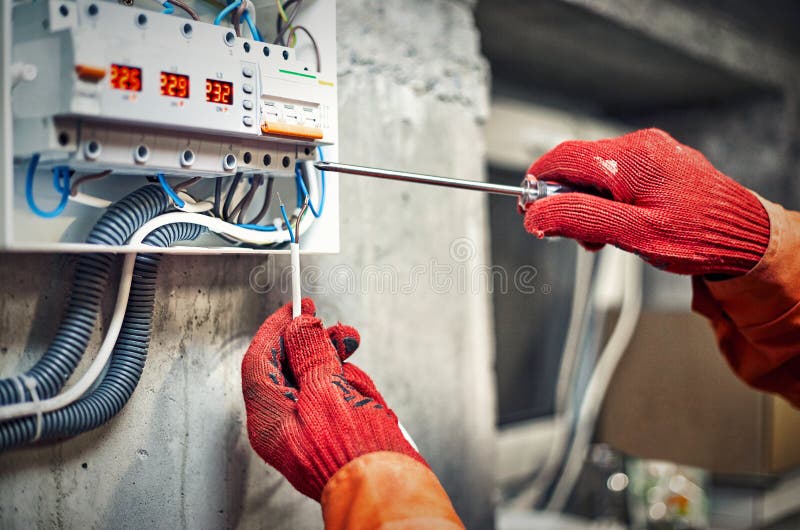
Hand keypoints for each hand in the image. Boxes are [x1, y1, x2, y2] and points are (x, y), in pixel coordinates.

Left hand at [241, 298, 424, 500]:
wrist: (388, 493)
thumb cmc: (355, 457)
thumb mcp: (327, 392)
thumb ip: (309, 354)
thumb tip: (299, 327)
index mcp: (270, 418)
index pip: (260, 361)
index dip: (277, 329)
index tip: (295, 308)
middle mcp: (285, 426)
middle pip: (290, 368)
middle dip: (318, 348)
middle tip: (339, 334)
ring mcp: (309, 431)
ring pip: (318, 381)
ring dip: (342, 373)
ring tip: (360, 385)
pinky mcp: (334, 433)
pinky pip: (338, 400)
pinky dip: (354, 391)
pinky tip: (368, 400)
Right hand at [523, 128, 769, 275]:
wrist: (748, 237)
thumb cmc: (699, 236)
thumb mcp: (633, 235)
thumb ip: (581, 220)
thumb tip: (537, 214)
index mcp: (632, 159)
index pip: (564, 158)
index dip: (537, 182)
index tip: (527, 207)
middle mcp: (641, 146)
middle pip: (579, 165)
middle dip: (567, 200)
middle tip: (577, 235)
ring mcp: (652, 151)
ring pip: (597, 172)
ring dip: (588, 203)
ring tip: (606, 236)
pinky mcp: (660, 161)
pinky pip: (619, 175)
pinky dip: (609, 199)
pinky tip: (622, 223)